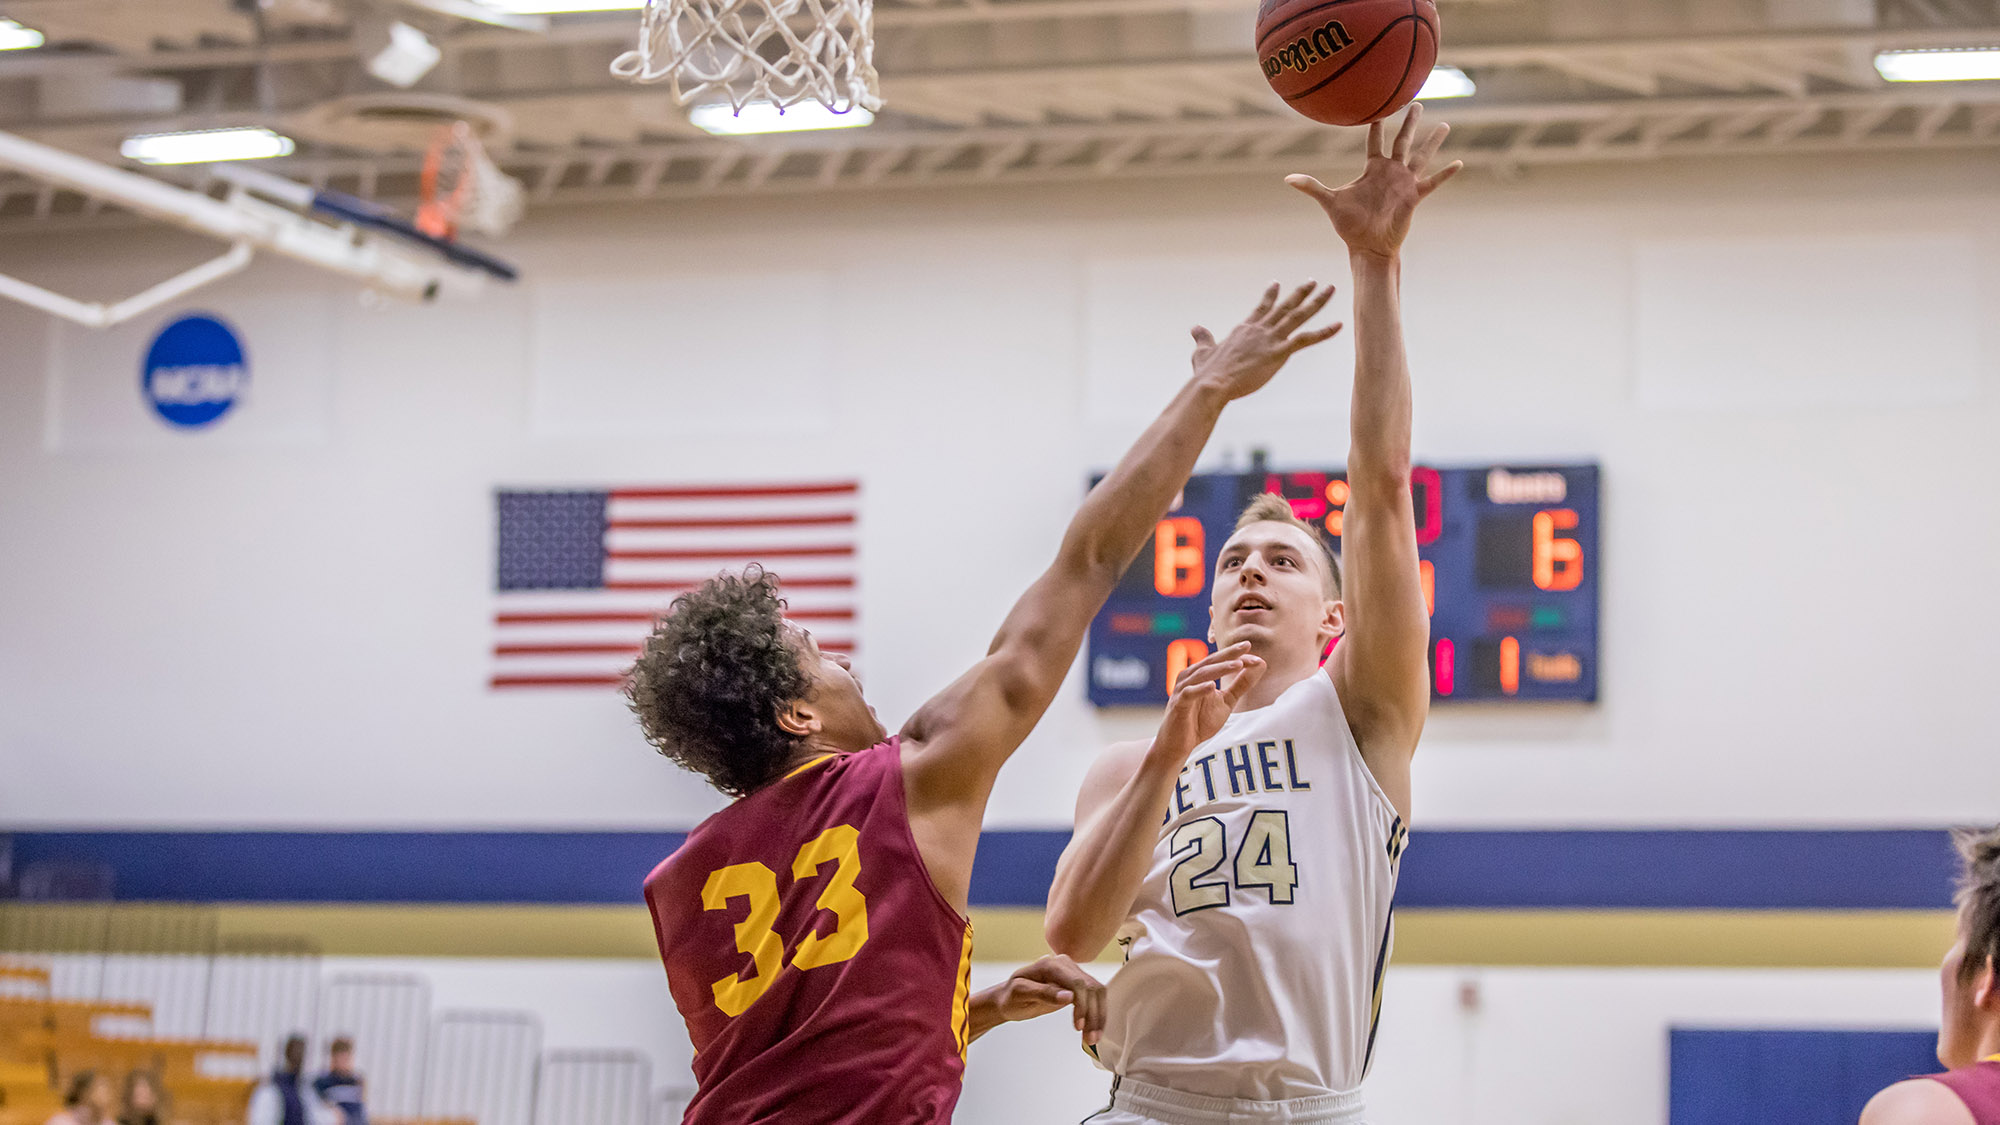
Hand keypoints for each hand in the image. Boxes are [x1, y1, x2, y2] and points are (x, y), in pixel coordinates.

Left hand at [992, 954, 1107, 1044]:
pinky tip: (1094, 1030)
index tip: (1079, 1026)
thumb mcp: (1021, 994)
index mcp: (1051, 965)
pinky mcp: (1076, 986)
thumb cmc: (1011, 996)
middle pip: (1091, 988)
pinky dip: (1097, 1015)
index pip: (1076, 983)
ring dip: (1098, 1017)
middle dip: (1093, 1015)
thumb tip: (1069, 996)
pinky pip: (1094, 998)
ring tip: (1093, 1038)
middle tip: (1089, 1038)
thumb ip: (1044, 993)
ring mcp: (1072, 974)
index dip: (1082, 1005)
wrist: (1008, 999)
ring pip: (1096, 993)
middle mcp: (1065, 965)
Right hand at [1154, 642, 1265, 759]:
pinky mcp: (1177, 704)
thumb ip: (1241, 684)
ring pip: (1201, 674)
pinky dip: (1200, 689)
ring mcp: (1182, 690)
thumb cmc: (1200, 721)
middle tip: (1246, 646)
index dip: (1237, 656)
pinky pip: (1188, 694)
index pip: (1220, 661)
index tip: (1256, 657)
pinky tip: (1212, 686)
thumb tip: (1261, 664)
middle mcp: (1189, 677)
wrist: (1179, 744)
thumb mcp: (1226, 701)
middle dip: (1229, 654)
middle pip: (1211, 661)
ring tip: (1237, 665)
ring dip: (1220, 669)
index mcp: (1200, 674)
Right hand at [1191, 281, 1342, 401]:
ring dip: (1317, 302)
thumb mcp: (1202, 352)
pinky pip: (1306, 339)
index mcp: (1244, 329)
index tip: (1277, 284)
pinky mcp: (1279, 352)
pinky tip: (1338, 325)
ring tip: (1330, 289)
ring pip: (1299, 315)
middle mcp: (1260, 329)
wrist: (1213, 383)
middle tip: (1313, 282)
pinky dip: (1324, 332)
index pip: (1261, 308)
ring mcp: (1271, 339)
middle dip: (1301, 293)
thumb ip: (1202, 338)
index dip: (1270, 296)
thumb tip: (1195, 328)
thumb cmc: (1207, 372)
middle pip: (1285, 306)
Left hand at [1287, 103, 1461, 261]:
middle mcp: (1391, 171)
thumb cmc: (1349, 226)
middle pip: (1402, 141)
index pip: (1375, 140)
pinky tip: (1458, 163)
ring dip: (1432, 141)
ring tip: (1445, 125)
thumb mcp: (1330, 202)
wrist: (1367, 246)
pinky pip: (1433, 182)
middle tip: (1417, 102)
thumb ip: (1312, 187)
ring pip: (1421, 156)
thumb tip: (1287, 179)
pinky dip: (1446, 173)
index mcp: (1372, 169)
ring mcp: (1404, 183)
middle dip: (1409, 122)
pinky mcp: (1415, 196)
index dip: (1376, 124)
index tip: (1379, 107)